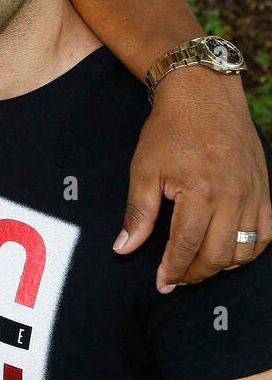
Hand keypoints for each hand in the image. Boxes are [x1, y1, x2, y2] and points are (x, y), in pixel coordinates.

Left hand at [117, 69, 271, 290]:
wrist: (204, 95)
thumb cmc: (169, 130)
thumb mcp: (144, 170)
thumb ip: (137, 214)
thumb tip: (123, 248)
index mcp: (200, 192)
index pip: (186, 246)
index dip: (173, 270)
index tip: (162, 284)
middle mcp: (233, 196)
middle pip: (218, 254)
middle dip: (195, 274)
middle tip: (175, 279)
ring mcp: (254, 193)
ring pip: (245, 249)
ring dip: (221, 266)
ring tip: (197, 267)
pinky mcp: (265, 189)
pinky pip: (266, 233)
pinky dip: (248, 250)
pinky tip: (227, 252)